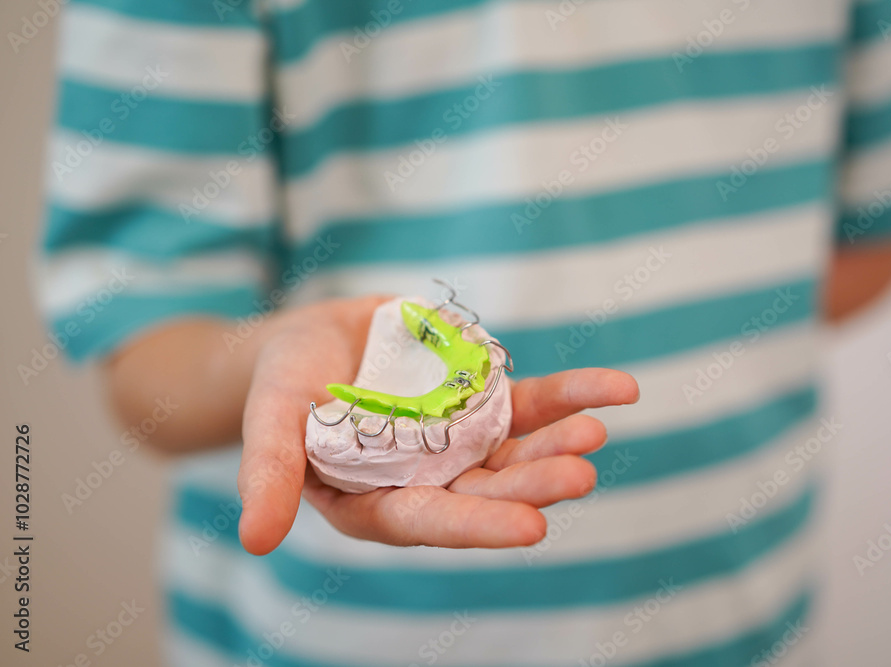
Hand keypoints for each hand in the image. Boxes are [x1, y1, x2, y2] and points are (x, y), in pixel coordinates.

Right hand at [236, 296, 638, 553]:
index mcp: (378, 502)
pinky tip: (619, 390)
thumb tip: (254, 540)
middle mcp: (428, 480)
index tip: (533, 527)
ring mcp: (461, 442)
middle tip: (580, 474)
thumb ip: (270, 474)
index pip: (429, 521)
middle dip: (533, 484)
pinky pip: (532, 402)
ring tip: (596, 430)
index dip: (478, 526)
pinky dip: (573, 395)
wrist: (310, 340)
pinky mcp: (482, 403)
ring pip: (518, 449)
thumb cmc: (281, 385)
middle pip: (486, 489)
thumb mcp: (269, 422)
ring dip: (558, 441)